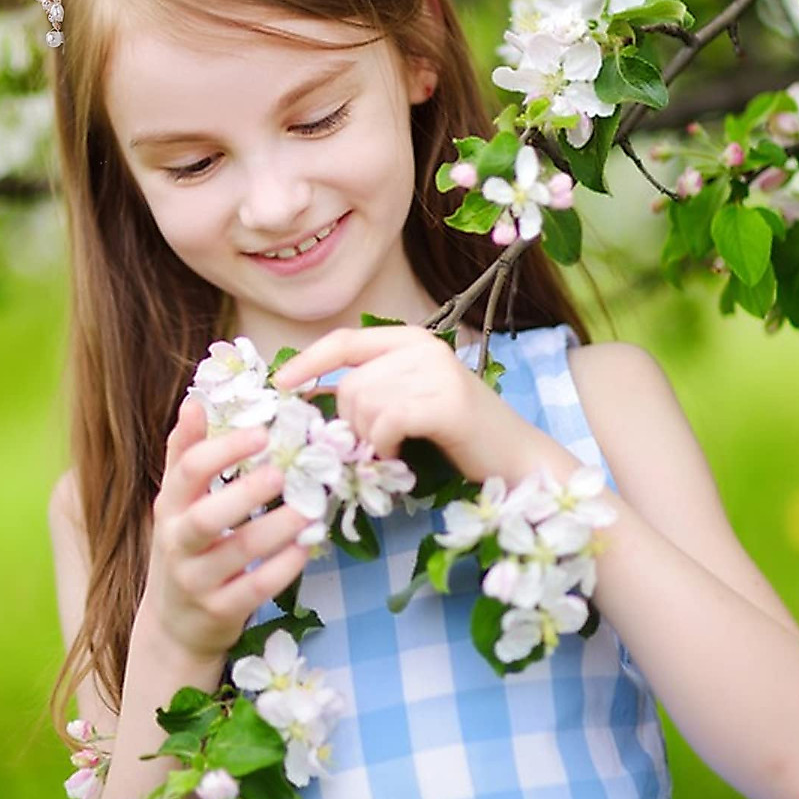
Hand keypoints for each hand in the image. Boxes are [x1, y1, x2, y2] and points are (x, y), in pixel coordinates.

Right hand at [141, 398, 310, 663]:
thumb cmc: (186, 547)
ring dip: (275, 529)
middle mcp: (178, 543)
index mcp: (170, 507)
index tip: (262, 432)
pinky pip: (253, 590)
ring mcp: (196, 581)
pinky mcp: (219, 612)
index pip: (188, 471)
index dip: (223, 449)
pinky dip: (280, 570)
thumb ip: (186, 453)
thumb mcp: (177, 502)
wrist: (174, 626)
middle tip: (283, 472)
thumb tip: (194, 401)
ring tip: (309, 509)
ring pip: (235, 553)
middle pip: (204, 517)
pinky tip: (305, 549)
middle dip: (245, 493)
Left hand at [271, 325, 517, 483]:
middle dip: (349, 425)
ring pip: (364, 406)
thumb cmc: (459, 435)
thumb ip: (370, 390)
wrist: (518, 458)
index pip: (344, 341)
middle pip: (350, 384)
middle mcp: (424, 347)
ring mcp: (437, 371)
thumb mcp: (409, 401)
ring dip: (368, 441)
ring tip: (391, 453)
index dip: (306, 362)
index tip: (280, 386)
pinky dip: (384, 448)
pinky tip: (399, 458)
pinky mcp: (446, 402)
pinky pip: (386, 423)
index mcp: (412, 340)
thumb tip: (310, 395)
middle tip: (372, 448)